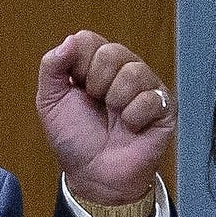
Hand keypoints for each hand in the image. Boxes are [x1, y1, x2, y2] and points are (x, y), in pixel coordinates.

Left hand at [36, 30, 174, 206]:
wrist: (94, 176)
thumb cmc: (75, 140)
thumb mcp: (50, 102)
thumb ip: (51, 67)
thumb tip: (69, 41)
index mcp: (96, 65)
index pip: (88, 40)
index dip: (78, 64)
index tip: (76, 88)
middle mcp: (123, 70)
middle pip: (111, 52)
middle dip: (96, 84)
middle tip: (96, 105)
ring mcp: (146, 87)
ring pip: (133, 72)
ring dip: (115, 100)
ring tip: (114, 118)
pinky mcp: (165, 107)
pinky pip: (150, 97)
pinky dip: (134, 117)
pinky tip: (131, 129)